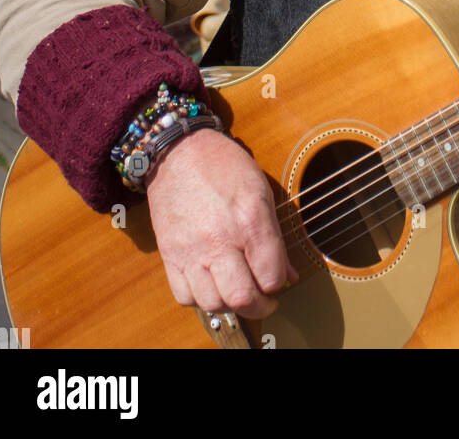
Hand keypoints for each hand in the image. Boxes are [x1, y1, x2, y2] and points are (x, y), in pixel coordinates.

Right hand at [146, 129, 298, 318]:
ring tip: (236, 289)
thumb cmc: (224, 166)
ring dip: (229, 304)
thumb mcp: (261, 191)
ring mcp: (191, 250)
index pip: (270, 276)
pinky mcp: (170, 255)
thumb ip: (276, 237)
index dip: (278, 284)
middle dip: (259, 306)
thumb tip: (289, 275)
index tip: (277, 280)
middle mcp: (219, 239)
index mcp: (249, 220)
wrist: (179, 152)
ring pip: (212, 303)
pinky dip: (200, 299)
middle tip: (263, 299)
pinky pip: (184, 296)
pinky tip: (211, 284)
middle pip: (241, 298)